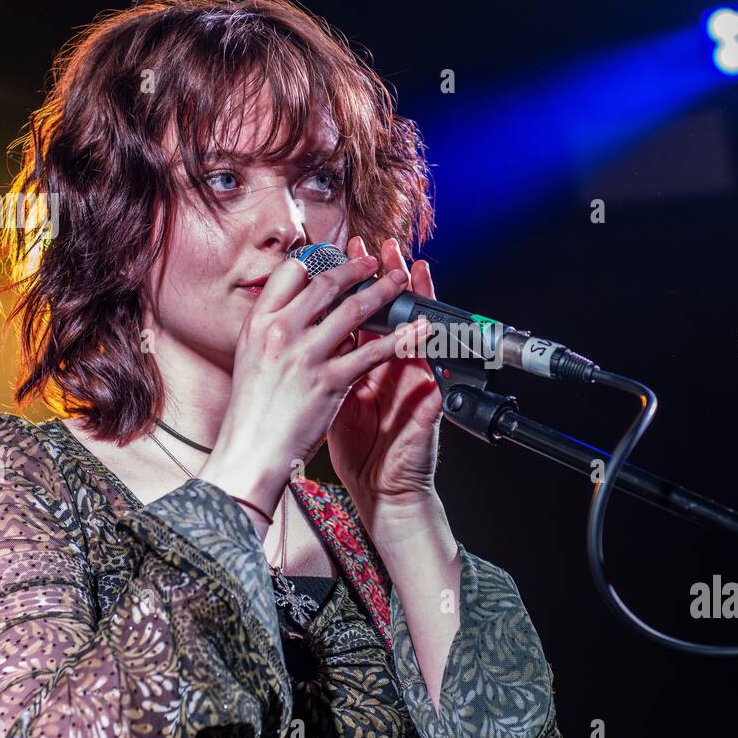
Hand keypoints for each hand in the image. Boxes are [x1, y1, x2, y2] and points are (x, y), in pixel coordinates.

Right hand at [198, 249, 419, 528]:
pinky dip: (399, 338)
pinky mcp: (329, 382)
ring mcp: (305, 356)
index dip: (316, 261)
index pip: (289, 273)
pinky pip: (372, 352)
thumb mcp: (250, 358)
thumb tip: (297, 309)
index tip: (335, 257)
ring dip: (383, 291)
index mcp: (258, 324)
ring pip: (353, 310)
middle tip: (374, 260)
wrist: (249, 452)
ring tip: (399, 281)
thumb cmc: (252, 411)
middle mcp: (280, 333)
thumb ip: (273, 330)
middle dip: (356, 268)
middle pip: (325, 284)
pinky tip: (416, 330)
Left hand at [327, 236, 444, 526]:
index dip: (358, 283)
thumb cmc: (360, 448)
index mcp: (372, 364)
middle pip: (397, 314)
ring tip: (414, 272)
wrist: (382, 489)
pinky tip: (428, 329)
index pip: (368, 313)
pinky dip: (431, 351)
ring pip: (422, 333)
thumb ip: (329, 364)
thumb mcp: (336, 398)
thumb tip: (302, 331)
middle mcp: (396, 368)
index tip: (346, 252)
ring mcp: (416, 384)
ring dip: (420, 302)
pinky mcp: (431, 405)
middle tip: (383, 248)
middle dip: (389, 279)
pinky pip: (435, 374)